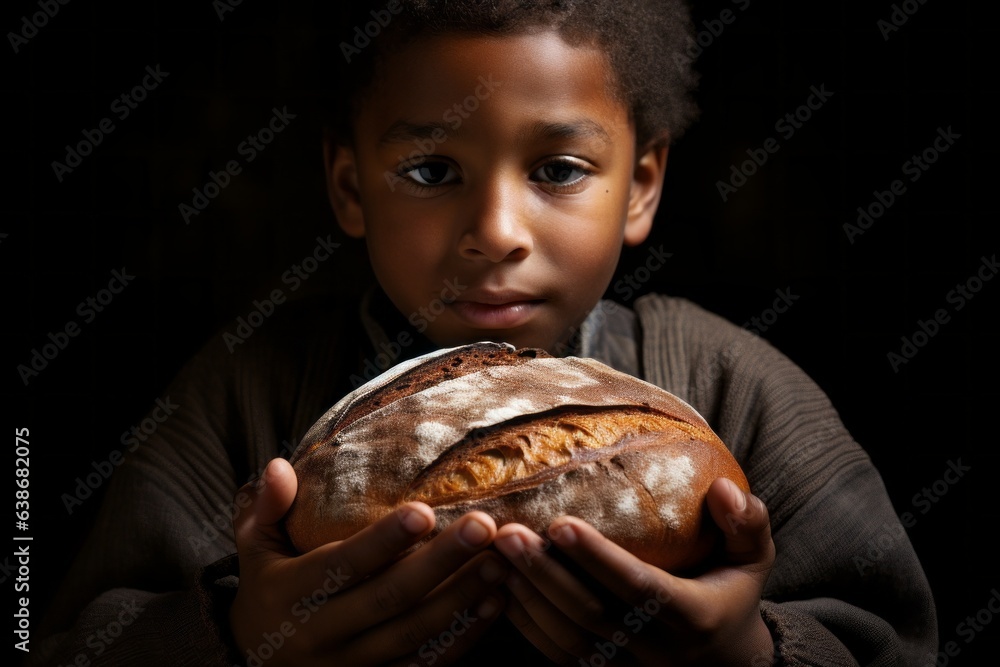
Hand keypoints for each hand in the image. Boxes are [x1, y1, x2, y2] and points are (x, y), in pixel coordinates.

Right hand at [229, 458, 508, 665]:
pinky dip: (461, 640)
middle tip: (483, 526)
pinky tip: (493, 606)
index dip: (384, 541)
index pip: (343, 564)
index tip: (425, 510)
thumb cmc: (266, 590)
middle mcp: (322, 633)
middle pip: (389, 598)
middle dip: (440, 562)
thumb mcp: (254, 548)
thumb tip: (279, 466)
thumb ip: (266, 508)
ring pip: (413, 634)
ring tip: (498, 563)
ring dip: (460, 599)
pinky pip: (423, 666)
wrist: (254, 666)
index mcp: (291, 593)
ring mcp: (351, 665)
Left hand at [493, 477, 774, 665]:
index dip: (598, 559)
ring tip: (494, 553)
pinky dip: (525, 624)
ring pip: (566, 640)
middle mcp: (656, 651)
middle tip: (507, 533)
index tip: (560, 523)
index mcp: (693, 617)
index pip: (640, 588)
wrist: (725, 662)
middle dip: (544, 573)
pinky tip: (500, 585)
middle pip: (590, 615)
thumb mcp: (754, 559)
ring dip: (527, 597)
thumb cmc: (732, 593)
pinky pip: (557, 657)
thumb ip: (746, 523)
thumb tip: (724, 489)